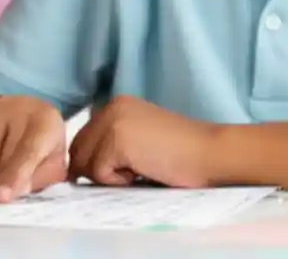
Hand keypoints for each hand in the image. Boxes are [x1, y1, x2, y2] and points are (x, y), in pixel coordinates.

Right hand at [0, 94, 66, 202]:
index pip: (27, 152)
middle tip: (13, 176)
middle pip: (0, 159)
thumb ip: (36, 181)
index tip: (0, 198)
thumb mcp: (54, 168)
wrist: (38, 119)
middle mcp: (20, 108)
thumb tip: (7, 192)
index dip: (14, 177)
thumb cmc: (46, 149)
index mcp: (46, 123)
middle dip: (3, 177)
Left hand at [69, 95, 219, 188]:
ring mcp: (112, 122)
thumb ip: (109, 143)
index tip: (123, 170)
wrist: (211, 153)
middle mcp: (109, 107)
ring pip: (86, 164)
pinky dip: (119, 181)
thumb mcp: (139, 138)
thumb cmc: (180, 154)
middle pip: (77, 151)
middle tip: (133, 172)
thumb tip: (77, 168)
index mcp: (114, 105)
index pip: (82, 140)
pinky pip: (99, 173)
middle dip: (98, 171)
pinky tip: (144, 171)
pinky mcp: (117, 141)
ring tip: (140, 169)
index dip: (94, 163)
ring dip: (109, 176)